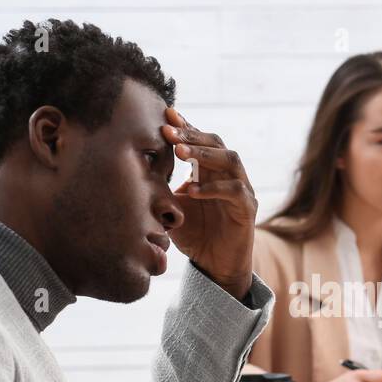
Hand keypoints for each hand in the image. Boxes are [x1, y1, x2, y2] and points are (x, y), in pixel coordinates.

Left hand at [160, 107, 255, 299]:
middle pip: (216, 143)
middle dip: (192, 135)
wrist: (216, 266)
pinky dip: (214, 188)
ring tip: (181, 154)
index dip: (185, 127)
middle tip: (169, 131)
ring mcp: (242, 190)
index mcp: (210, 171)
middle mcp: (229, 175)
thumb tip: (133, 171)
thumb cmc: (195, 236)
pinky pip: (236, 191)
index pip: (200, 141)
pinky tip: (192, 190)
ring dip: (205, 154)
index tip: (166, 114)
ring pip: (230, 160)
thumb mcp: (172, 209)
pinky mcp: (248, 209)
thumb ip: (161, 190)